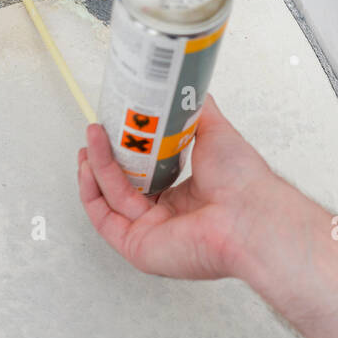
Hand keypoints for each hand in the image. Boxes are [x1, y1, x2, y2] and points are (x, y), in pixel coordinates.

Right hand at [77, 95, 285, 279]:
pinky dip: (92, 192)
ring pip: (111, 197)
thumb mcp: (217, 132)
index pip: (147, 174)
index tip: (115, 127)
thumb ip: (198, 112)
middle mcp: (169, 216)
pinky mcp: (137, 247)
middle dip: (106, 157)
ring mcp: (151, 232)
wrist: (248, 214)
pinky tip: (89, 165)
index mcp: (188, 195)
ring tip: (93, 136)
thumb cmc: (243, 182)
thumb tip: (187, 90)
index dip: (127, 152)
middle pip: (124, 186)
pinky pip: (104, 220)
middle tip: (98, 130)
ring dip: (97, 165)